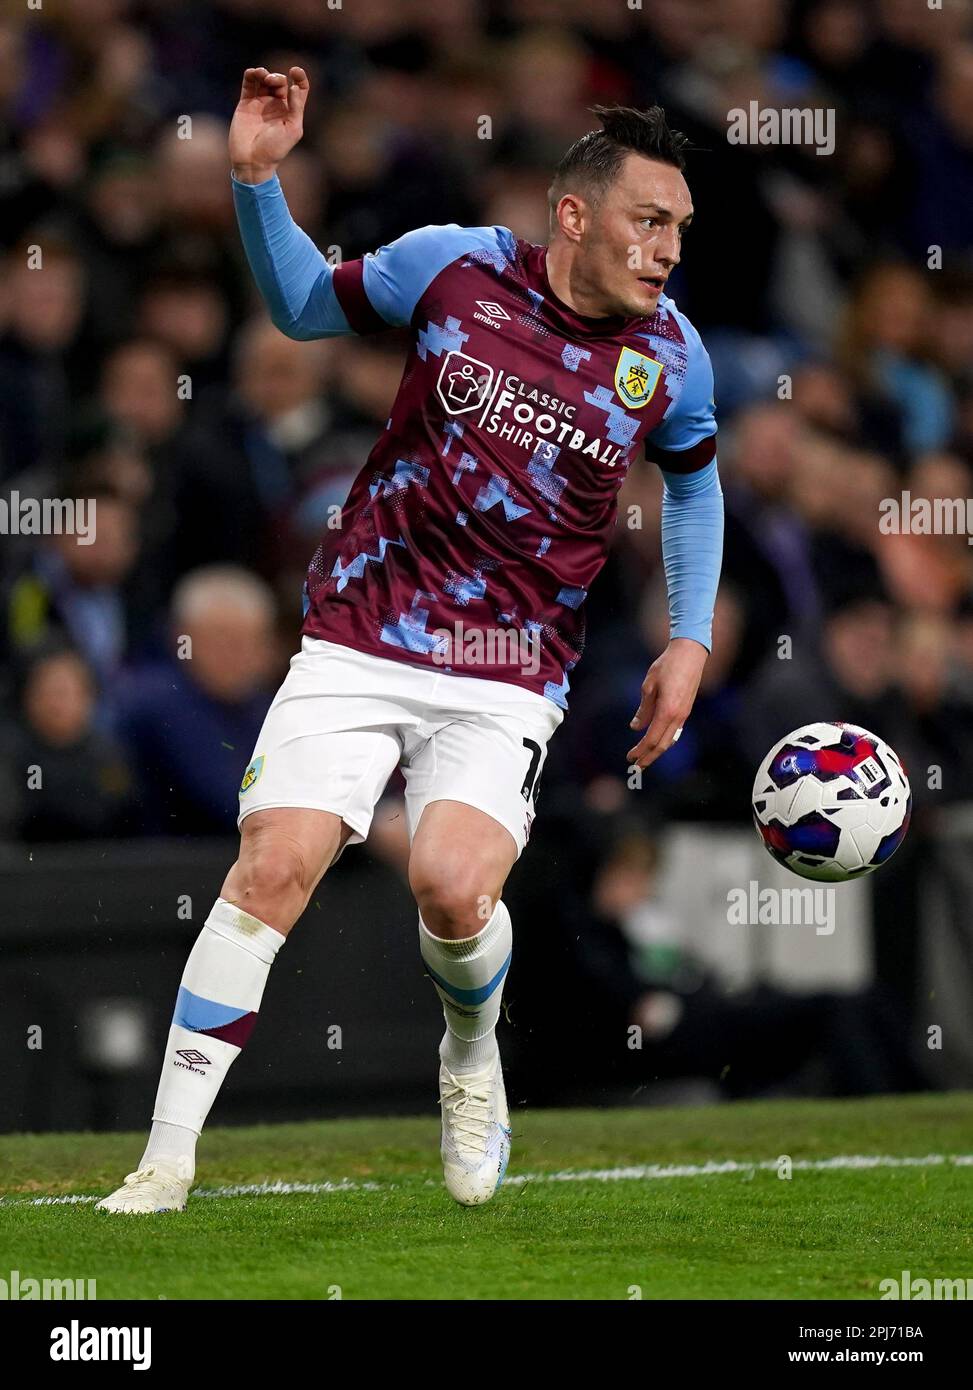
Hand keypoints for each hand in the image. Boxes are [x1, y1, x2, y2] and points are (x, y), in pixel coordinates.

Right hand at [229, 66, 309, 182]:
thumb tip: (294, 86)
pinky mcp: (246, 103)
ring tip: (262, 75)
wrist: (252, 160)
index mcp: (290, 111)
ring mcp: (260, 103)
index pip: (299, 88)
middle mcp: (276, 105)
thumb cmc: (275, 149)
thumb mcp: (292, 129)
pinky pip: (249, 84)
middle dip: (277, 77)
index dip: (299, 77)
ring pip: (264, 79)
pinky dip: (251, 75)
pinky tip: (253, 73)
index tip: (294, 71)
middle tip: (272, 82)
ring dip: (264, 72)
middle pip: (280, 82)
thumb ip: (296, 107)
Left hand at [626, 637, 706, 769]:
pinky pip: (675, 731)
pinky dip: (665, 741)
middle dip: (649, 758)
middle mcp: (678, 716)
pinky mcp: (686, 710)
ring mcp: (684, 714)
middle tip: (636, 767)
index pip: (652, 739)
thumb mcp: (649, 686)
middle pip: (663, 745)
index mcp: (667, 711)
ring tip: (645, 759)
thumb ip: (644, 709)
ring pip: (670, 740)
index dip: (640, 751)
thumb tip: (636, 727)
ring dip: (657, 752)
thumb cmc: (667, 666)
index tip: (630, 758)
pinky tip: (657, 742)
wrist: (691, 653)